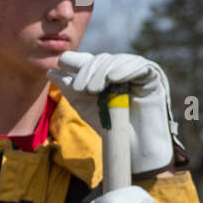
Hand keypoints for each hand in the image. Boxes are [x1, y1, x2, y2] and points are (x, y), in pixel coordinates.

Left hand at [49, 51, 181, 175]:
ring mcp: (135, 71)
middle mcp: (118, 69)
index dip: (74, 62)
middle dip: (87, 71)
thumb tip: (50, 71)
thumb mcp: (82, 102)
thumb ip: (68, 86)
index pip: (87, 58)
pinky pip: (139, 65)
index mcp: (102, 73)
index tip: (63, 69)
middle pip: (100, 59)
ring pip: (116, 60)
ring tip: (94, 89)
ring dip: (103, 72)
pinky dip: (125, 70)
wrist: (131, 144)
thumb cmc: (107, 124)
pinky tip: (114, 78)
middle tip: (81, 89)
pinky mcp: (152, 76)